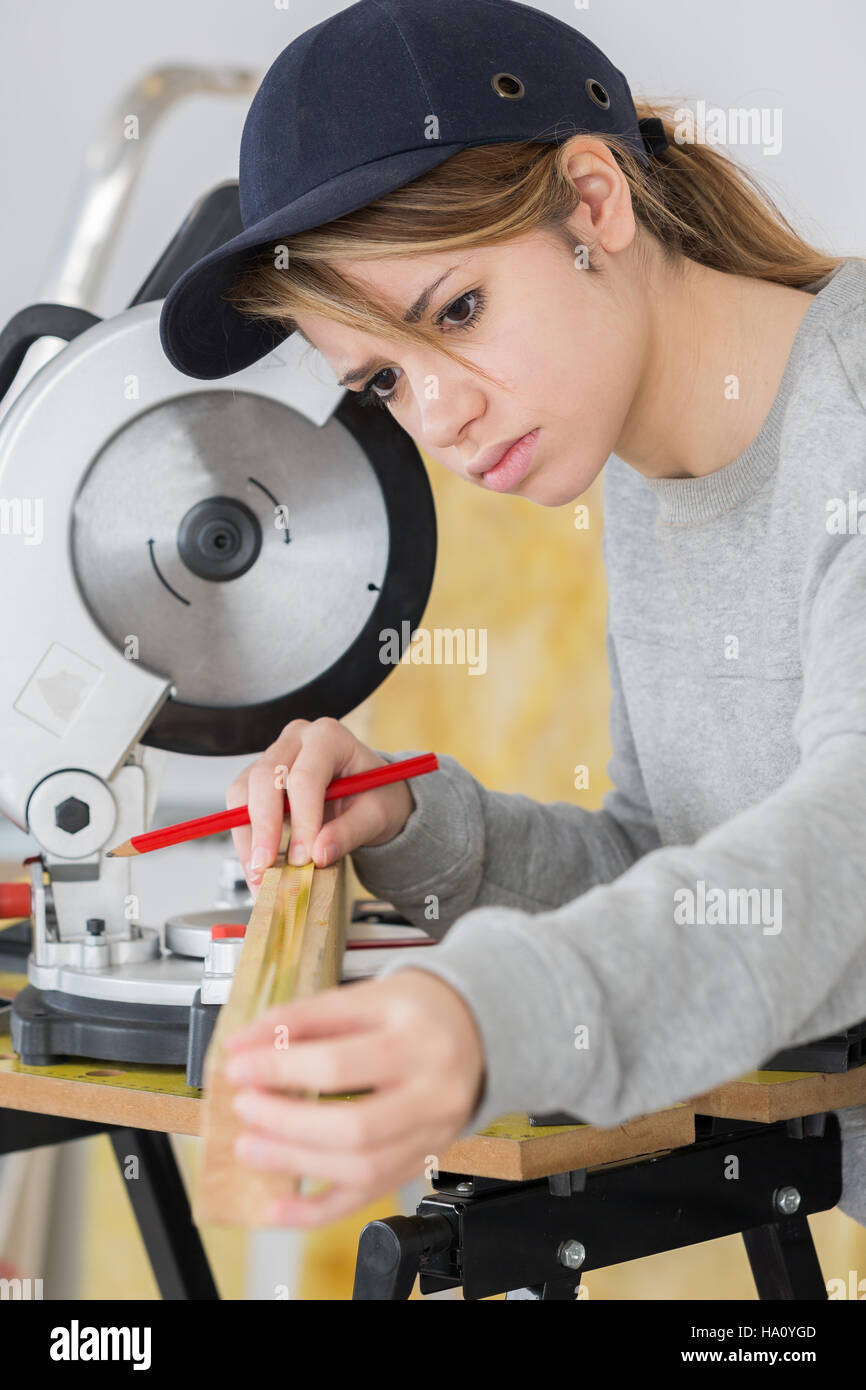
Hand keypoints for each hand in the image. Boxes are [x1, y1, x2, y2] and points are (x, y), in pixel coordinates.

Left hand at [223, 969, 485, 1226]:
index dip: (280, 1069)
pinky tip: (280, 1205)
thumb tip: (243, 1045)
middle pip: (355, 1125)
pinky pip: (369, 1195)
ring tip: (251, 1147)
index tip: (238, 1068)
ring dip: (296, 1164)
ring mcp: (432, 1132)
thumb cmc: (418, 1010)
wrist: (477, 1030)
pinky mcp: (421, 1160)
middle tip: (245, 1108)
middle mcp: (433, 1089)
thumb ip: (303, 1018)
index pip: (340, 1062)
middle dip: (287, 1123)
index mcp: (417, 1037)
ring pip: (362, 1168)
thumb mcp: (367, 995)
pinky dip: (318, 1209)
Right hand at [226, 717, 415, 895]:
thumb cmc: (376, 796)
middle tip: (268, 869)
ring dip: (247, 838)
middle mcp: (295, 739)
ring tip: (258, 877)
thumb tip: (320, 855)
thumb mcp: (376, 815)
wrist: (370, 794)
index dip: (302, 820)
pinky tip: (257, 869)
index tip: (304, 858)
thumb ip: (350, 832)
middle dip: (265, 828)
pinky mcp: (257, 779)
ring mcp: (272, 756)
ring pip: (243, 792)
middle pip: (264, 778)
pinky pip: (239, 808)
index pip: (305, 778)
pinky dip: (245, 841)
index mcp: (329, 738)